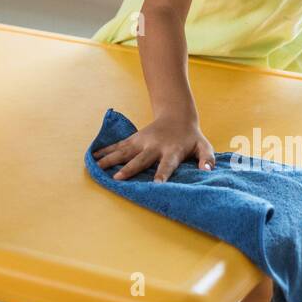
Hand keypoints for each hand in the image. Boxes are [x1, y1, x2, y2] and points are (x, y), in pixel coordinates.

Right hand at [93, 115, 215, 181]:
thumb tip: (207, 171)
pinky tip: (94, 157)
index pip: (167, 165)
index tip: (156, 185)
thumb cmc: (191, 138)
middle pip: (141, 160)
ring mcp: (142, 142)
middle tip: (118, 179)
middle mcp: (154, 147)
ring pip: (125, 151)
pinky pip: (119, 146)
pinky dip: (106, 151)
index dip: (162, 175)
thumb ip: (207, 158)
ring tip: (98, 168)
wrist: (177, 116)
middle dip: (129, 169)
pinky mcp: (134, 139)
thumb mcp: (204, 146)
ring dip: (111, 160)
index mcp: (172, 151)